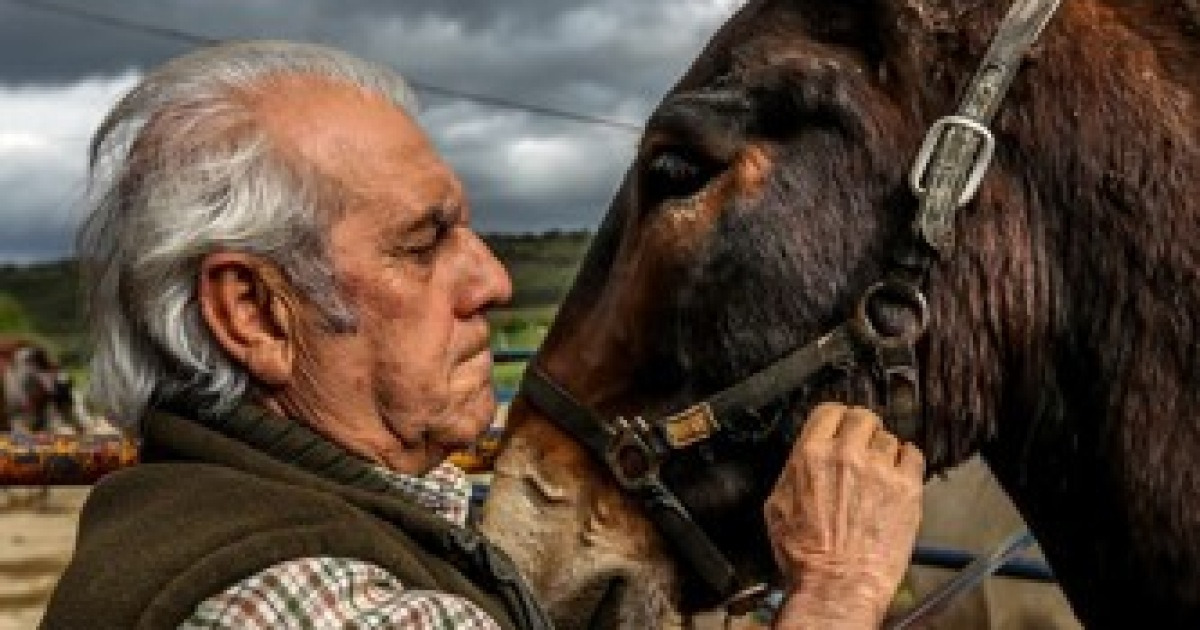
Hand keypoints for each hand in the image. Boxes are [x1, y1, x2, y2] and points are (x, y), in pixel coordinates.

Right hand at [764, 403, 924, 628]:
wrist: (838, 585)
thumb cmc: (804, 555)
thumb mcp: (777, 505)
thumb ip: (794, 473)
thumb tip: (805, 460)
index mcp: (811, 455)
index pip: (829, 411)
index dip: (836, 419)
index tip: (840, 428)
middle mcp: (847, 454)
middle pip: (863, 417)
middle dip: (862, 430)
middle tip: (862, 448)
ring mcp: (880, 469)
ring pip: (889, 438)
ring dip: (883, 451)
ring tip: (879, 474)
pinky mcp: (907, 488)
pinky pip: (914, 455)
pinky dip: (907, 461)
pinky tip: (898, 476)